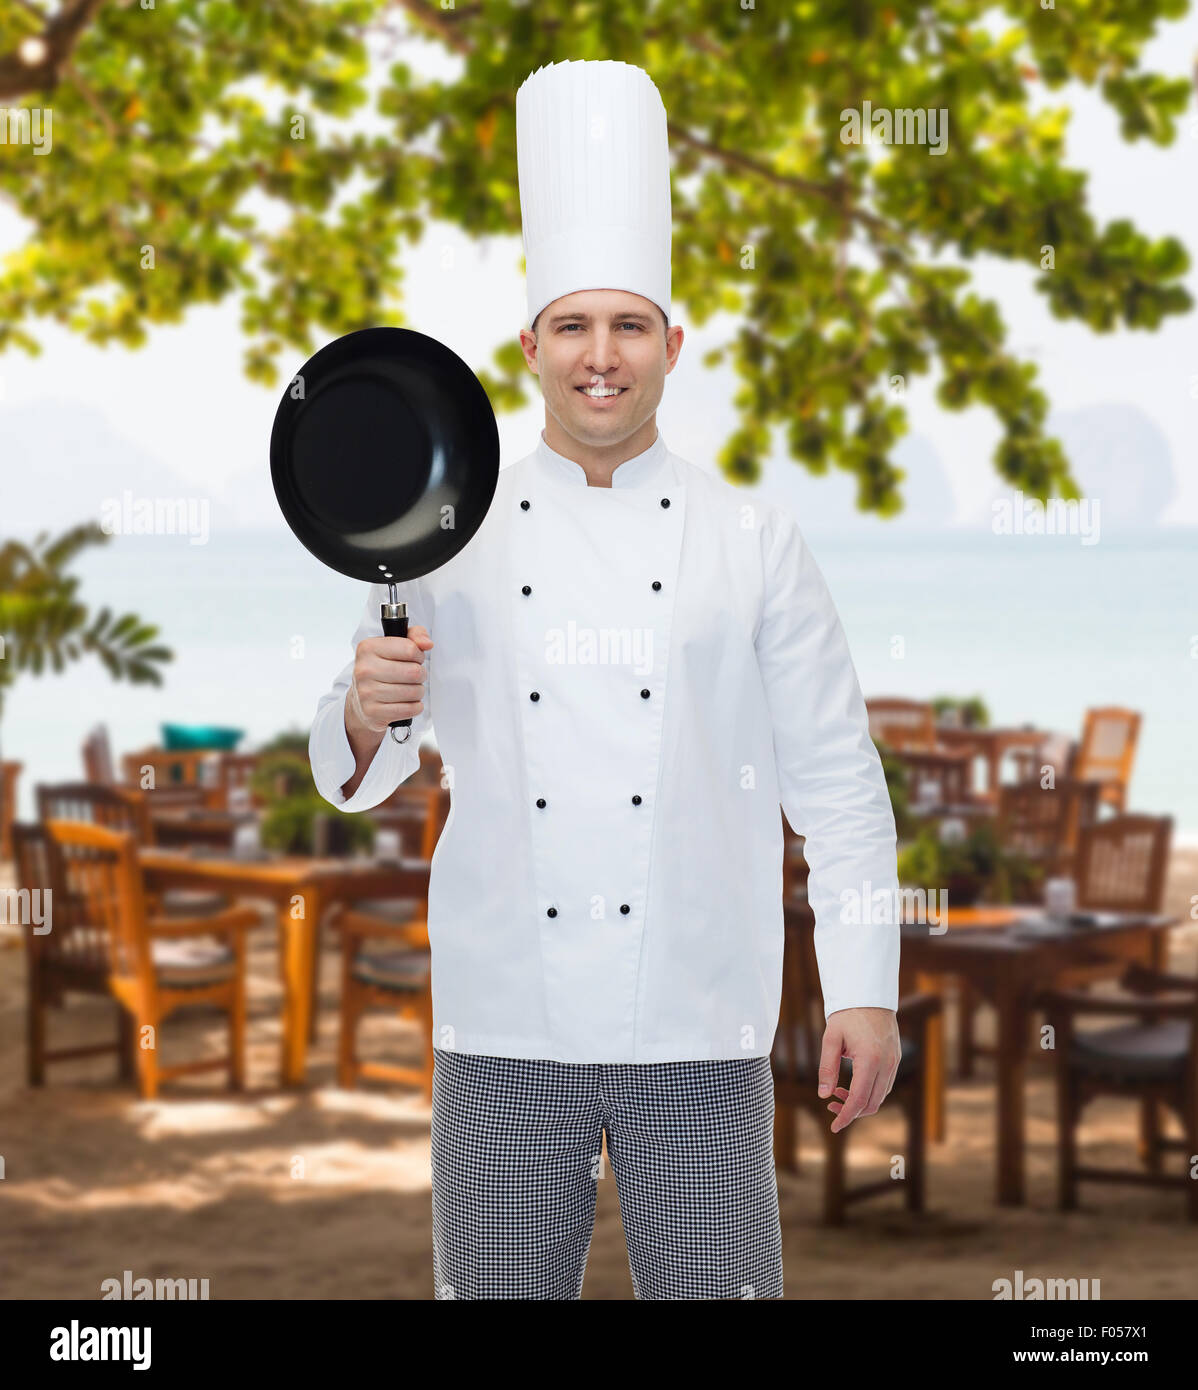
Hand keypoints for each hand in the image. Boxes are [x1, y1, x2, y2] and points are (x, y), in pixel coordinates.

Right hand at [347, 625, 432, 733]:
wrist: (360, 700)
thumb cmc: (383, 668)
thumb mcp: (395, 644)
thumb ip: (415, 635)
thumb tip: (427, 643)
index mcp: (368, 648)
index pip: (409, 649)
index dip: (418, 655)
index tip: (414, 659)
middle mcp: (364, 669)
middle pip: (413, 672)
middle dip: (420, 675)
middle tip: (414, 676)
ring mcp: (366, 692)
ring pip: (413, 692)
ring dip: (418, 692)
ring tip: (409, 689)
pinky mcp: (372, 711)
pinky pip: (409, 709)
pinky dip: (414, 707)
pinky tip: (406, 702)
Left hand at [817, 1007, 900, 1132]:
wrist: (869, 993)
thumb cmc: (847, 1014)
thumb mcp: (831, 1038)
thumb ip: (827, 1067)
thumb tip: (823, 1095)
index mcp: (870, 1059)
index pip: (859, 1099)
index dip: (846, 1116)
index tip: (834, 1127)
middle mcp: (887, 1064)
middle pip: (872, 1103)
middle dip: (851, 1111)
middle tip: (830, 1106)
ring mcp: (895, 1061)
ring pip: (881, 1097)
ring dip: (861, 1102)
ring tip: (837, 1092)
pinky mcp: (897, 1058)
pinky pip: (886, 1085)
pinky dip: (870, 1092)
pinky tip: (852, 1084)